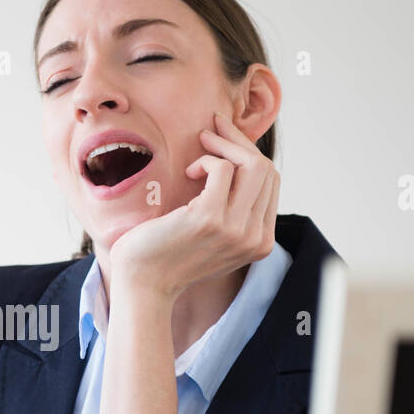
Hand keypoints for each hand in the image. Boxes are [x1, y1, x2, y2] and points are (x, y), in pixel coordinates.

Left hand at [108, 111, 279, 301]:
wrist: (142, 283)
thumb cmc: (169, 253)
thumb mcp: (214, 235)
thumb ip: (234, 211)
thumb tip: (241, 161)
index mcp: (260, 243)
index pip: (272, 183)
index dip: (250, 153)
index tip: (226, 136)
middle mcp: (255, 239)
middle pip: (266, 170)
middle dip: (238, 142)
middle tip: (211, 129)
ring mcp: (236, 230)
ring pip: (252, 165)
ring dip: (224, 145)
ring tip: (201, 145)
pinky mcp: (211, 219)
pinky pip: (223, 169)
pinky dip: (206, 160)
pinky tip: (188, 172)